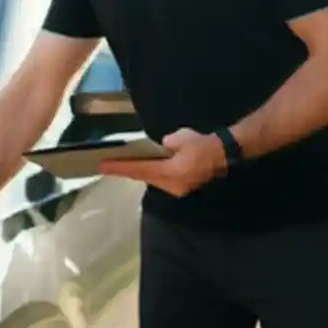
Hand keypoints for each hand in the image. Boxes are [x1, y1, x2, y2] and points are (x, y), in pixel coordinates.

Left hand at [98, 128, 226, 197]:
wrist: (224, 154)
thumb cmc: (201, 144)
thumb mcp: (179, 138)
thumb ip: (164, 144)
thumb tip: (158, 149)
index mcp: (171, 172)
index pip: (140, 170)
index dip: (120, 168)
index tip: (103, 166)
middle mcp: (172, 185)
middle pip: (144, 178)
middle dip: (127, 171)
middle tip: (109, 165)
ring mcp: (177, 189)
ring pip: (152, 181)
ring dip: (139, 173)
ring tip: (123, 165)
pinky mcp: (182, 188)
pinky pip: (161, 181)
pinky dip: (151, 174)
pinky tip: (145, 168)